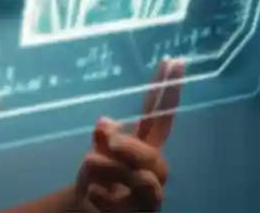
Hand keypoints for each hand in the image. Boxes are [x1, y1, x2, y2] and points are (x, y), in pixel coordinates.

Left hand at [71, 59, 184, 211]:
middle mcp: (153, 168)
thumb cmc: (96, 177)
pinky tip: (92, 192)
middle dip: (130, 147)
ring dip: (111, 168)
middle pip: (152, 154)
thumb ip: (102, 138)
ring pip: (141, 178)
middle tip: (107, 142)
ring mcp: (150, 193)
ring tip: (87, 161)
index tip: (174, 62)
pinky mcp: (142, 212)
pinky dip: (104, 196)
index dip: (166, 91)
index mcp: (145, 145)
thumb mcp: (95, 152)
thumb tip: (105, 122)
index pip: (158, 116)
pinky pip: (125, 204)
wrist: (85, 208)